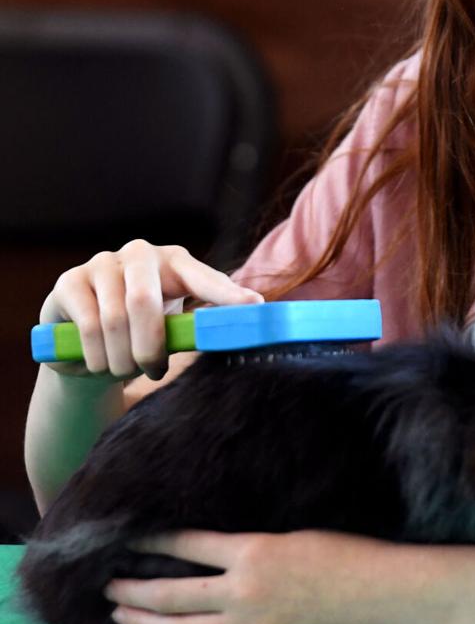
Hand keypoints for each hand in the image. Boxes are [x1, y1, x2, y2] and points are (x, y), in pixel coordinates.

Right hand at [38, 240, 262, 381]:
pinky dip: (97, 355)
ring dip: (121, 358)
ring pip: (113, 319)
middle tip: (153, 370)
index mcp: (176, 261)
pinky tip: (101, 363)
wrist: (85, 345)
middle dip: (148, 345)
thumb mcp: (172, 328)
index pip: (204, 276)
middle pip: (144, 301)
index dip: (227, 294)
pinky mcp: (70, 280)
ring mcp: (103, 263)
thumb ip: (199, 326)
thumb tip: (242, 330)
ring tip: (126, 368)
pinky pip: (87, 325)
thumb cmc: (141, 332)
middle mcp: (141, 253)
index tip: (254, 308)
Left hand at [104, 529, 451, 623]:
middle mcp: (246, 595)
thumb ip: (254, 547)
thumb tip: (217, 548)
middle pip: (173, 597)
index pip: (187, 547)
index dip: (152, 543)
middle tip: (105, 584)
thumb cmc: (355, 555)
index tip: (125, 537)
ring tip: (123, 615)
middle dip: (134, 591)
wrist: (390, 600)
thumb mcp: (300, 536)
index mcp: (255, 554)